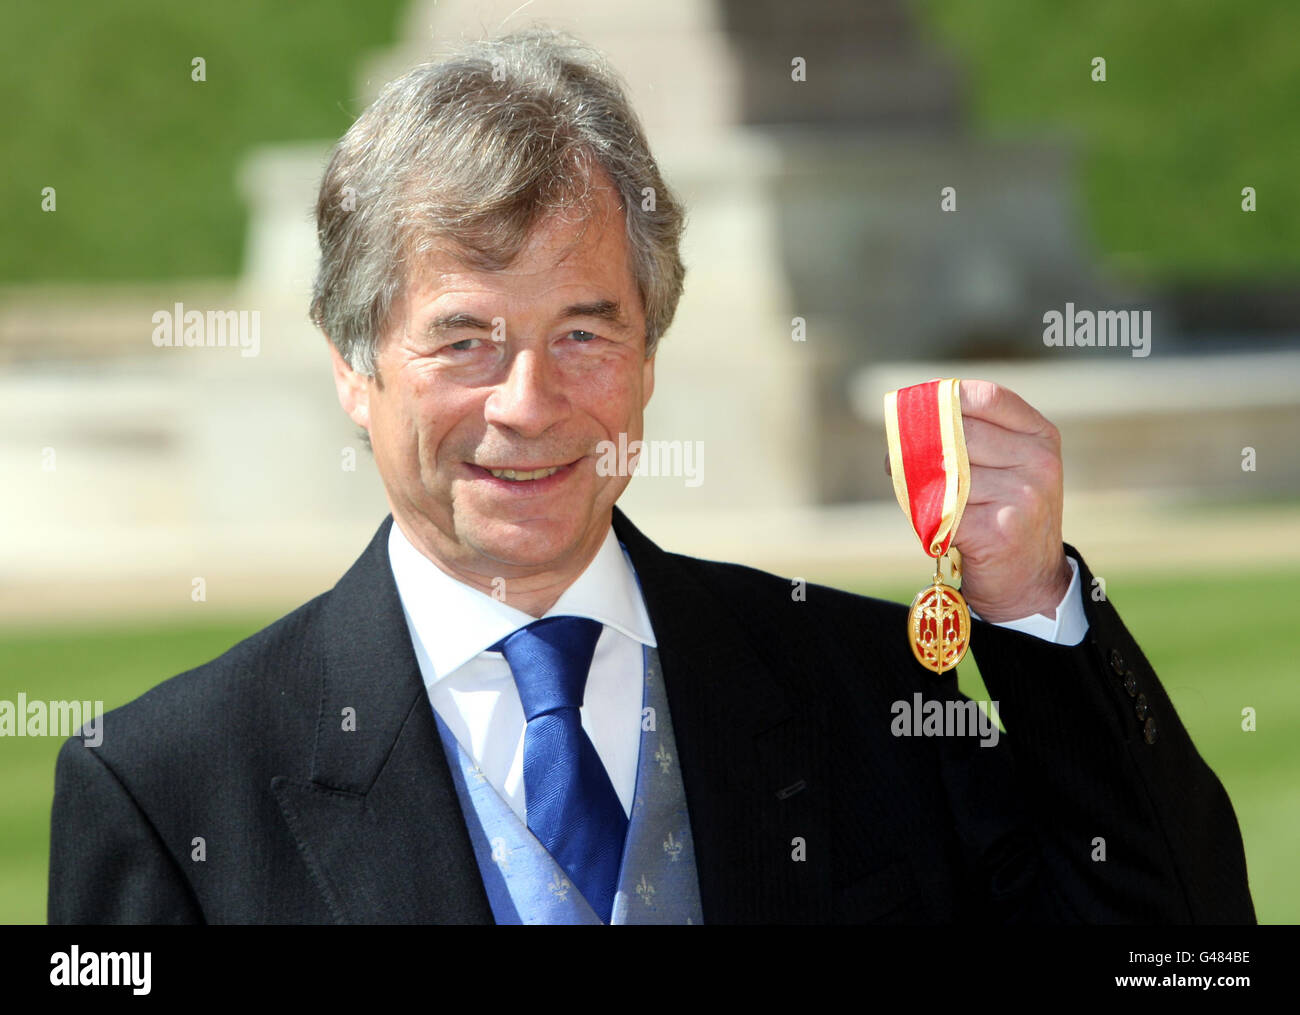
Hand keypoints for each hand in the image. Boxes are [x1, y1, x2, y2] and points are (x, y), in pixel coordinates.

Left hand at [888, 379, 1071, 621]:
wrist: (1031, 582)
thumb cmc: (1005, 516)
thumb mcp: (1007, 467)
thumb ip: (973, 438)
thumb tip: (909, 418)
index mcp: (1040, 437)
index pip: (987, 397)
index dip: (944, 398)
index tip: (913, 409)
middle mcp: (1038, 462)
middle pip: (959, 432)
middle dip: (916, 443)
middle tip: (892, 460)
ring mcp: (1022, 496)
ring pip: (945, 473)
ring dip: (914, 483)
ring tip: (912, 495)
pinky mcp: (999, 531)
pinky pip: (941, 510)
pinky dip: (924, 517)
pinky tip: (929, 525)